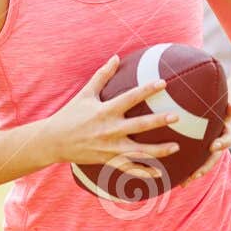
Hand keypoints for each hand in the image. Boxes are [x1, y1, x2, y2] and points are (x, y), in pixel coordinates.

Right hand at [44, 54, 181, 178]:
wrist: (54, 141)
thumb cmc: (70, 114)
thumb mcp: (85, 94)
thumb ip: (102, 76)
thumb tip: (116, 57)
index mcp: (106, 111)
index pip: (130, 97)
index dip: (147, 89)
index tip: (164, 83)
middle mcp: (110, 129)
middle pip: (139, 125)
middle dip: (159, 121)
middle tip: (177, 116)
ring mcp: (110, 147)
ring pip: (139, 151)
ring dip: (159, 150)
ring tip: (177, 147)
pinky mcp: (108, 160)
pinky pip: (129, 168)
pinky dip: (144, 172)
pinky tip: (160, 174)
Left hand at [187, 101, 230, 184]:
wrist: (218, 112)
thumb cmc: (220, 106)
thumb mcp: (226, 105)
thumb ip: (230, 106)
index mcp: (227, 135)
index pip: (227, 140)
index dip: (221, 144)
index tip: (213, 146)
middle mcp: (218, 145)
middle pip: (213, 159)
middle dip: (204, 168)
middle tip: (195, 175)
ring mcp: (209, 151)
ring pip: (203, 165)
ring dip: (194, 174)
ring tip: (184, 183)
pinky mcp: (199, 153)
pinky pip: (194, 164)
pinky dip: (186, 172)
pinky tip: (176, 180)